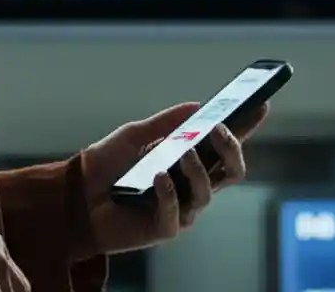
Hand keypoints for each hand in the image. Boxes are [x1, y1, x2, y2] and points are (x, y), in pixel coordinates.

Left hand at [80, 101, 268, 254]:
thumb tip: (197, 106)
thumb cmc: (105, 168)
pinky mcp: (164, 229)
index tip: (261, 104)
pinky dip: (169, 193)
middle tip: (219, 129)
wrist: (73, 198)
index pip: (226, 145)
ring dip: (198, 169)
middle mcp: (191, 186)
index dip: (247, 127)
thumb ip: (165, 123)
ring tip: (184, 153)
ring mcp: (181, 209)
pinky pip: (177, 214)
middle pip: (232, 171)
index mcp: (189, 162)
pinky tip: (158, 178)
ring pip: (208, 192)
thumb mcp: (133, 135)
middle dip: (232, 149)